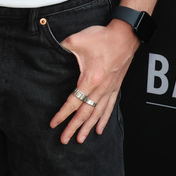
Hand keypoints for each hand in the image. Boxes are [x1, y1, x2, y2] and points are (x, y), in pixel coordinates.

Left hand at [48, 20, 139, 144]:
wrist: (126, 35)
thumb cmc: (103, 37)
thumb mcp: (77, 40)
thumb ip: (62, 47)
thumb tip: (50, 49)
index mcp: (90, 80)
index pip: (73, 102)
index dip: (62, 114)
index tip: (53, 124)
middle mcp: (100, 88)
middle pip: (85, 113)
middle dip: (73, 128)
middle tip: (64, 140)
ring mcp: (109, 89)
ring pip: (97, 114)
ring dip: (88, 128)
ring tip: (80, 139)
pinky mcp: (116, 87)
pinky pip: (109, 108)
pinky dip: (104, 120)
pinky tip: (100, 129)